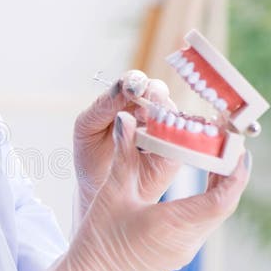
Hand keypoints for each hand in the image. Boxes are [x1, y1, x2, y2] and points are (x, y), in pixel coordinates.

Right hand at [49, 111, 250, 270]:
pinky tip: (199, 183)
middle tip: (227, 143)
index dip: (235, 172)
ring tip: (215, 157)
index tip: (238, 147)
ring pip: (215, 214)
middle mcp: (186, 241)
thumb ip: (125, 155)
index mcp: (173, 225)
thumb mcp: (111, 193)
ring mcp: (184, 250)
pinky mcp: (177, 253)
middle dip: (230, 173)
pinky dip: (207, 200)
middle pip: (224, 204)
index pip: (222, 198)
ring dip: (220, 187)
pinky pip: (203, 223)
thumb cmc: (97, 241)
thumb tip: (126, 120)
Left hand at [73, 70, 180, 218]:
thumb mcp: (88, 127)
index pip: (134, 81)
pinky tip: (167, 140)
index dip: (134, 81)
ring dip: (165, 116)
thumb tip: (128, 87)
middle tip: (149, 100)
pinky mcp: (176, 151)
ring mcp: (164, 128)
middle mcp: (147, 109)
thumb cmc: (92, 155)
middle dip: (155, 93)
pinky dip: (176, 137)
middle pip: (158, 92)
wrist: (100, 190)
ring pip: (172, 113)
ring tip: (152, 123)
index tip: (132, 87)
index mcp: (123, 99)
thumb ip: (104, 106)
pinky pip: (182, 139)